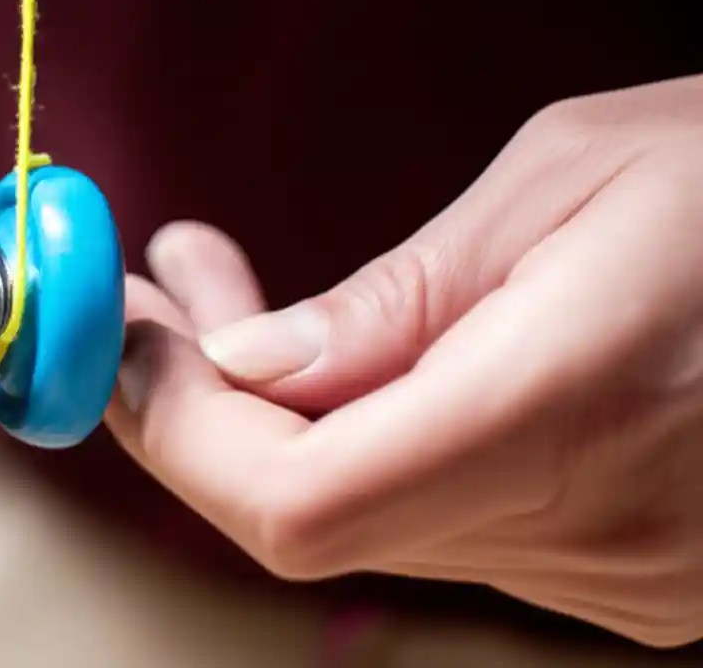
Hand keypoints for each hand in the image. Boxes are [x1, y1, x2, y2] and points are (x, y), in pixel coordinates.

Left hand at [107, 76, 702, 646]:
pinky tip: (349, 363)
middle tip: (155, 303)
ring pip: (369, 520)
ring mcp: (619, 578)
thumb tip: (248, 367)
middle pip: (307, 515)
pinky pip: (447, 523)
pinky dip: (368, 446)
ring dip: (275, 417)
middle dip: (201, 408)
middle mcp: (595, 531)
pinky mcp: (632, 579)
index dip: (178, 432)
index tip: (128, 347)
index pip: (294, 501)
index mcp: (566, 408)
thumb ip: (395, 301)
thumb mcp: (569, 182)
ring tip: (232, 299)